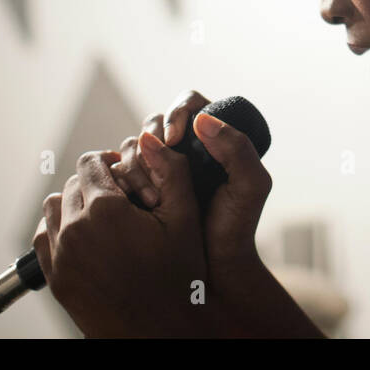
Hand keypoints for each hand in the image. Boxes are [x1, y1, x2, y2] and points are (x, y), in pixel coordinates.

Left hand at [31, 147, 217, 337]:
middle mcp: (75, 230)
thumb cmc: (179, 280)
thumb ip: (171, 171)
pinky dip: (61, 231)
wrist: (161, 333)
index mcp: (105, 210)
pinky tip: (87, 239)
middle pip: (72, 182)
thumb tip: (149, 138)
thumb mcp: (185, 220)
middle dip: (95, 184)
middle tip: (122, 200)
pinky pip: (44, 238)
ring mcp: (61, 256)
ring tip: (103, 218)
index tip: (125, 175)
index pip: (92, 162)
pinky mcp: (56, 278)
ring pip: (54, 207)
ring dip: (75, 204)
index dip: (110, 162)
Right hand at [111, 90, 272, 280]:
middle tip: (158, 167)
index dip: (177, 113)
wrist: (212, 267)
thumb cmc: (235, 226)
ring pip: (135, 144)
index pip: (189, 103)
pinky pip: (120, 168)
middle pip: (156, 121)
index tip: (175, 139)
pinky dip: (122, 177)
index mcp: (215, 136)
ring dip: (136, 163)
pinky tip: (133, 198)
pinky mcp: (139, 185)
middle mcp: (185, 146)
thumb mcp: (250, 186)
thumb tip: (202, 120)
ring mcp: (160, 166)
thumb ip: (238, 148)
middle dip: (152, 140)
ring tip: (150, 195)